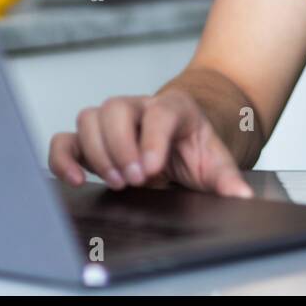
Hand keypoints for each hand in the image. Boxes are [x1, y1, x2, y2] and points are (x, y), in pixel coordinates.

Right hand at [48, 90, 252, 196]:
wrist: (181, 138)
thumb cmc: (194, 147)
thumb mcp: (215, 161)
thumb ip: (228, 179)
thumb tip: (242, 197)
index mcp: (173, 108)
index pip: (159, 113)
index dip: (152, 139)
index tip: (152, 169)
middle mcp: (138, 108)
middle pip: (115, 109)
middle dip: (122, 147)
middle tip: (135, 180)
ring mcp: (111, 122)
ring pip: (89, 119)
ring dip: (98, 153)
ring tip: (117, 183)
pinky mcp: (90, 141)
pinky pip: (65, 140)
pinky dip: (63, 159)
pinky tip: (76, 180)